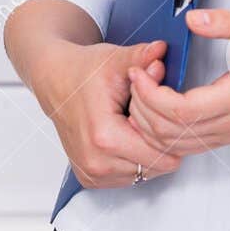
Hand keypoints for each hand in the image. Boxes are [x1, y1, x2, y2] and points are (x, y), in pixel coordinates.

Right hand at [35, 38, 185, 189]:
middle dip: (164, 142)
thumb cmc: (84, 72)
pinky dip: (136, 159)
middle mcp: (96, 161)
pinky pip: (129, 176)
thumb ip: (142, 58)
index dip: (173, 131)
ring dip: (150, 152)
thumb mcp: (116, 60)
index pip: (163, 153)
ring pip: (146, 173)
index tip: (167, 112)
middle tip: (154, 116)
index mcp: (105, 137)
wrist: (56, 82)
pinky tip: (128, 135)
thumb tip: (161, 52)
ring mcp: (92, 173)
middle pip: (157, 165)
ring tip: (138, 124)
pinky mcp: (90, 178)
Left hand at [125, 10, 229, 155]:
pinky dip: (166, 130)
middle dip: (143, 108)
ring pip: (177, 144)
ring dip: (151, 122)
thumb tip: (191, 18)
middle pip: (172, 133)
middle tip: (138, 75)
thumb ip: (224, 22)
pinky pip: (189, 143)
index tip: (140, 71)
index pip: (181, 110)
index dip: (151, 95)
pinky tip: (159, 106)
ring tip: (144, 89)